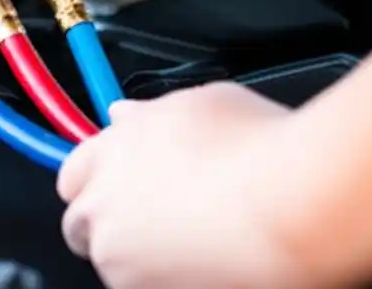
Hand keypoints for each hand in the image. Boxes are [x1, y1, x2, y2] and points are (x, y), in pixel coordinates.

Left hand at [58, 83, 323, 288]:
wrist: (299, 206)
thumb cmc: (259, 148)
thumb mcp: (201, 102)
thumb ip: (148, 114)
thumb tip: (124, 115)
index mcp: (106, 155)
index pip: (73, 173)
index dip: (99, 176)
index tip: (121, 180)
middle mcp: (104, 212)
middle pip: (82, 225)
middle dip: (110, 220)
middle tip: (159, 214)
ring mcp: (124, 264)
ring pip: (116, 263)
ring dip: (141, 254)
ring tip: (199, 237)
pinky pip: (148, 285)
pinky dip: (169, 276)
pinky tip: (210, 258)